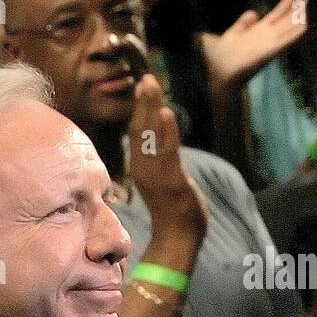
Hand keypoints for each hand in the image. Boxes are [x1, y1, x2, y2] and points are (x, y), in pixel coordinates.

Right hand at [127, 73, 207, 249]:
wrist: (177, 238)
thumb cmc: (173, 211)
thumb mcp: (164, 179)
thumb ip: (162, 160)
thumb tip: (163, 144)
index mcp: (143, 166)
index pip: (139, 132)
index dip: (140, 108)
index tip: (143, 85)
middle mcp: (144, 167)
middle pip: (140, 129)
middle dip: (143, 102)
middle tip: (145, 77)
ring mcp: (156, 174)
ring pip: (151, 136)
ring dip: (151, 109)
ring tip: (150, 85)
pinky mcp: (170, 180)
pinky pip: (168, 152)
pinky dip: (167, 132)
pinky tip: (165, 113)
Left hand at [201, 0, 307, 92]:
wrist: (216, 73)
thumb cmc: (220, 57)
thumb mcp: (232, 34)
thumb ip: (243, 24)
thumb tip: (254, 13)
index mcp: (258, 31)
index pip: (278, 13)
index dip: (289, 2)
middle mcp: (266, 37)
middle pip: (285, 17)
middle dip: (296, 4)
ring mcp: (268, 44)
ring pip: (287, 27)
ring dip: (297, 16)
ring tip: (308, 1)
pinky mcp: (267, 53)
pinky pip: (283, 43)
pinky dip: (293, 35)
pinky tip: (304, 25)